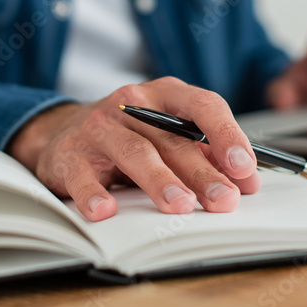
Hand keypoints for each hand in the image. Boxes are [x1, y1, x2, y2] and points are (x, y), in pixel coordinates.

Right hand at [8, 76, 260, 221]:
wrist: (61, 134)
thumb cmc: (128, 136)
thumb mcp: (166, 135)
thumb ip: (204, 153)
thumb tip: (246, 182)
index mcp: (164, 95)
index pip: (203, 106)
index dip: (227, 135)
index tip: (244, 167)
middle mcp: (132, 105)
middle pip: (172, 139)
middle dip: (202, 173)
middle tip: (224, 201)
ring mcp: (99, 128)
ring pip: (134, 152)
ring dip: (160, 181)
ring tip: (181, 207)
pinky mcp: (70, 155)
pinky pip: (83, 176)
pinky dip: (94, 194)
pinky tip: (107, 211)